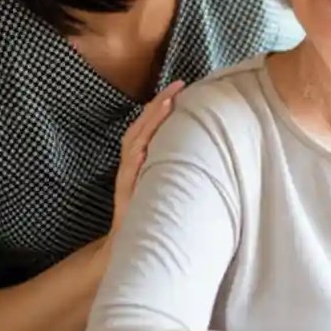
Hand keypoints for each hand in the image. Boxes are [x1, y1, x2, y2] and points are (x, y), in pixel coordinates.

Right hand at [111, 81, 184, 234]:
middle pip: (141, 127)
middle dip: (157, 105)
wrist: (130, 245)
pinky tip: (144, 149)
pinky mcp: (126, 196)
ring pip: (134, 144)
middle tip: (175, 87)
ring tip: (164, 106)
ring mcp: (128, 179)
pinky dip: (135, 160)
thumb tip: (204, 145)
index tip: (180, 85)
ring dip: (149, 125)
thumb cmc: (152, 211)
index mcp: (141, 158)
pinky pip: (129, 175)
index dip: (162, 104)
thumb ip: (175, 163)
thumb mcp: (164, 182)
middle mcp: (132, 164)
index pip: (149, 125)